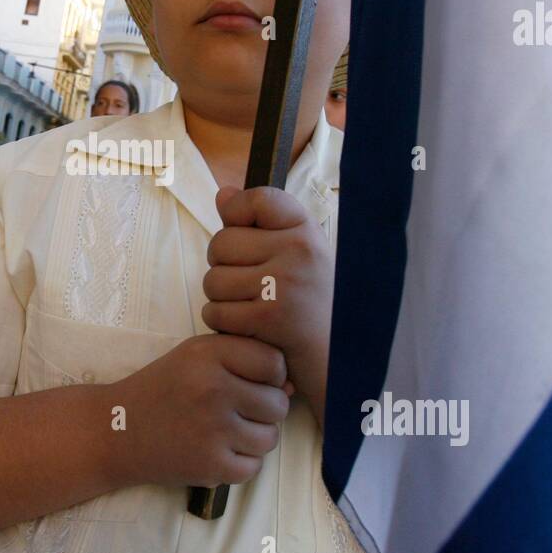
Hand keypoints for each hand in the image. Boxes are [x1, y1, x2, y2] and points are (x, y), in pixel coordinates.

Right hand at [113, 333, 292, 488]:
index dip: (271, 375)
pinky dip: (241, 463)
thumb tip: (291, 387)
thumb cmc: (162, 389)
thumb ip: (242, 360)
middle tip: (238, 412)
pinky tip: (218, 450)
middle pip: (278, 403)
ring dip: (256, 438)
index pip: (274, 362)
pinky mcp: (210, 465)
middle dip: (266, 410)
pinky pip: (254, 467)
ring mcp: (212, 429)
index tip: (251, 383)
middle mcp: (213, 388)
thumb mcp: (195, 357)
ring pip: (270, 438)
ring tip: (228, 432)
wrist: (117, 430)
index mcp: (209, 354)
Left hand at [202, 186, 333, 413]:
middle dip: (222, 266)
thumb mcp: (297, 255)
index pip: (258, 199)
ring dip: (220, 299)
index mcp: (306, 231)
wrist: (338, 358)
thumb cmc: (311, 304)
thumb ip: (259, 224)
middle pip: (221, 243)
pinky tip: (246, 327)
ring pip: (213, 280)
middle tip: (247, 284)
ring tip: (247, 306)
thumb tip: (223, 194)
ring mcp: (284, 283)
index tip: (241, 230)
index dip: (237, 212)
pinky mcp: (269, 317)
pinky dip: (222, 324)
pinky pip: (216, 311)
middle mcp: (298, 250)